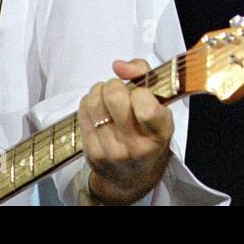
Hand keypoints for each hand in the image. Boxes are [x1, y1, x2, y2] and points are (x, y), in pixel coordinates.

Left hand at [78, 58, 173, 204]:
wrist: (134, 178)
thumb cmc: (149, 136)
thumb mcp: (161, 109)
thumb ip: (145, 76)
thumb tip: (118, 65)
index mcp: (159, 132)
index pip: (145, 106)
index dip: (139, 91)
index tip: (140, 94)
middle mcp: (137, 145)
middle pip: (115, 98)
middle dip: (114, 85)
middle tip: (118, 89)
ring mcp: (112, 150)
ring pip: (95, 103)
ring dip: (99, 91)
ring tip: (106, 95)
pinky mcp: (92, 153)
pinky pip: (83, 114)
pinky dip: (88, 103)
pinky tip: (97, 107)